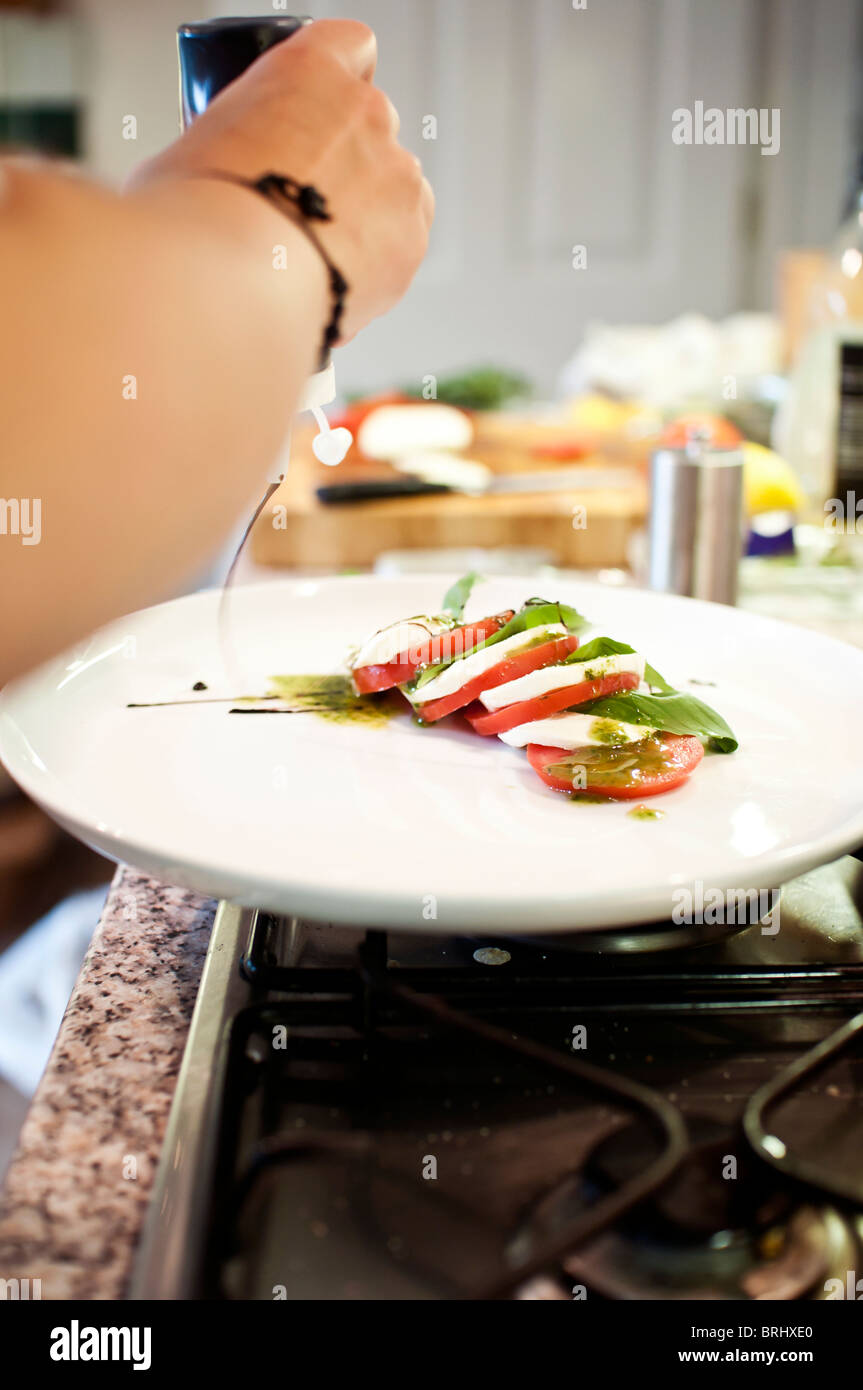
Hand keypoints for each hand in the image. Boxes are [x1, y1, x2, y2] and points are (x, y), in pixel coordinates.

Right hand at [131, 20, 433, 339]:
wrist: (233, 283)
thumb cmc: (199, 217)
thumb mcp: (191, 150)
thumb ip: (233, 146)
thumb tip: (226, 178)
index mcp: (310, 69)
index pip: (351, 45)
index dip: (337, 83)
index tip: (320, 114)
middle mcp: (367, 112)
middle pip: (371, 126)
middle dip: (343, 161)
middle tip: (299, 202)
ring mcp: (398, 176)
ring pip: (393, 187)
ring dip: (364, 212)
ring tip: (312, 252)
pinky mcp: (412, 240)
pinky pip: (402, 244)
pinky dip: (376, 261)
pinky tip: (331, 278)